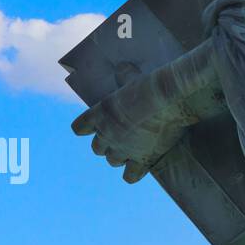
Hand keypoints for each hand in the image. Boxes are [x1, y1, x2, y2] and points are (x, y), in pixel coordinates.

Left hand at [71, 42, 219, 182]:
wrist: (165, 100)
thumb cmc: (148, 86)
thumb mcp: (133, 78)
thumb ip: (124, 76)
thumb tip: (122, 66)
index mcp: (99, 115)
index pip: (79, 128)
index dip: (87, 127)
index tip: (96, 124)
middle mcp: (106, 136)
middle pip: (97, 148)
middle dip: (107, 144)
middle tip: (122, 136)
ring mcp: (122, 150)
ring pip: (112, 161)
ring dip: (121, 157)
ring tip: (134, 149)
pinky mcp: (141, 160)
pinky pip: (130, 177)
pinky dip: (134, 173)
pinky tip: (142, 166)